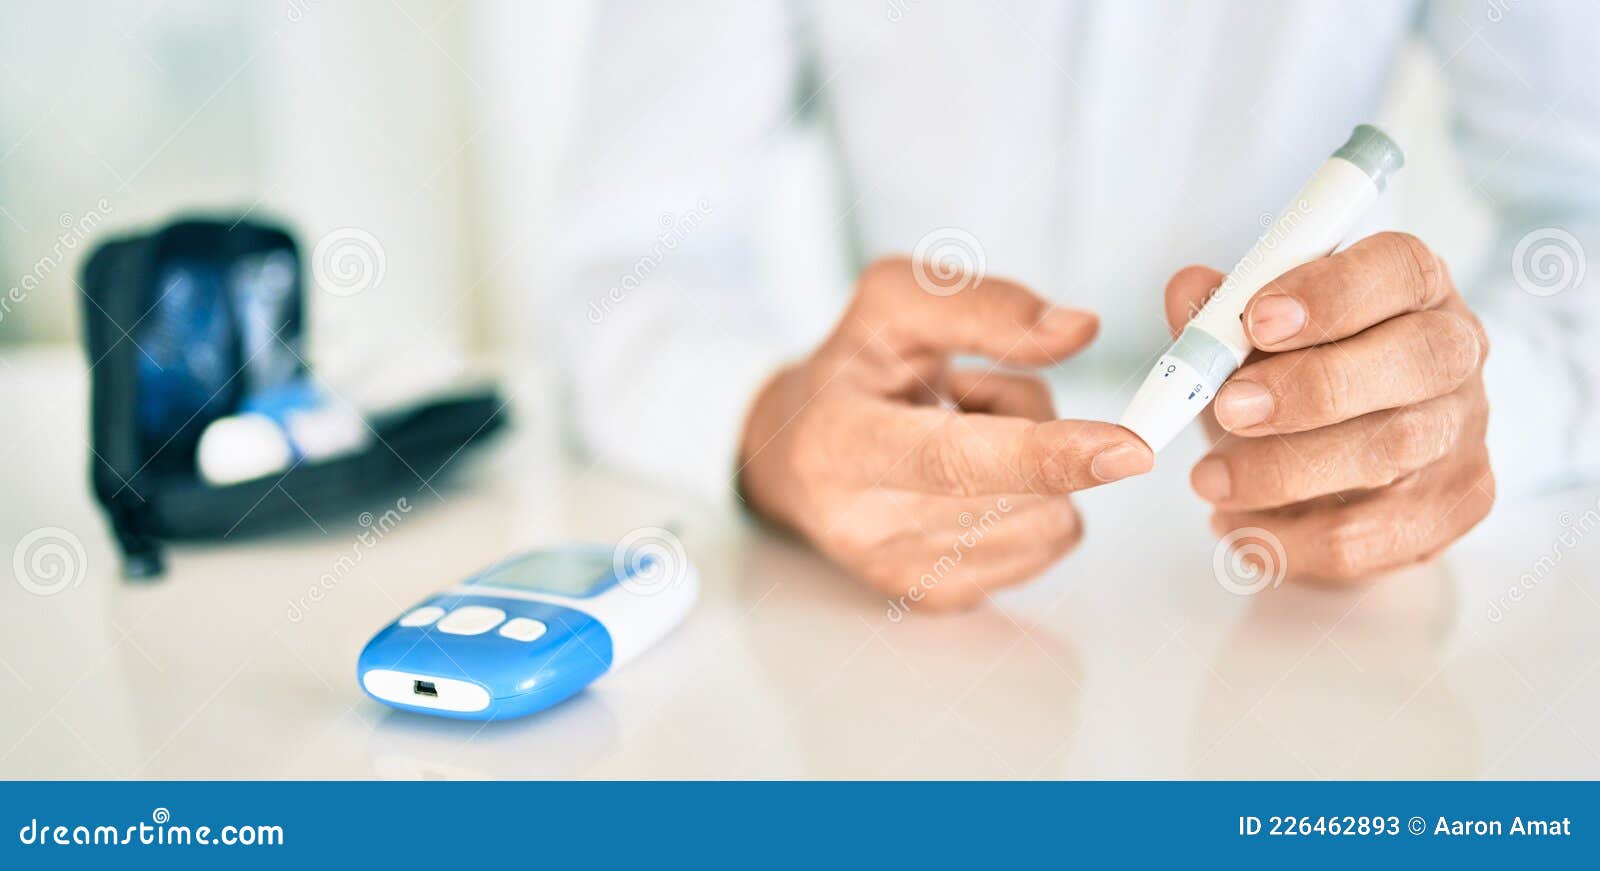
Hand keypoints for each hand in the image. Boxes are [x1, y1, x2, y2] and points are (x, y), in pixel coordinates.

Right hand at [738, 257, 1152, 609]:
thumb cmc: (848, 372)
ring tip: (965, 434)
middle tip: (972, 393)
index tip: (1125, 449)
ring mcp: (903, 572)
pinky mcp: (939, 598)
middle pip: (1018, 491)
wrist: (795, 455)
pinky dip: (1032, 502)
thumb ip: (986, 307)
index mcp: (838, 443)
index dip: (1043, 454)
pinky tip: (973, 480)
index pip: (952, 460)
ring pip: (1047, 516)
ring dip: (1036, 465)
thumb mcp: (893, 304)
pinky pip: (1045, 545)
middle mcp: (864, 525)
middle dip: (1032, 423)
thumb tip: (1078, 330)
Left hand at [1165, 232, 1494, 581]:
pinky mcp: (1453, 508)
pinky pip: (1371, 533)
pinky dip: (1289, 537)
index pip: (1400, 268)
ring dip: (1283, 470)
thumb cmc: (1289, 387)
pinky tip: (1240, 526)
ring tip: (1210, 480)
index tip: (1257, 319)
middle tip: (1229, 407)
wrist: (1322, 483)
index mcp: (1414, 289)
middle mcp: (1456, 352)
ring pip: (1391, 449)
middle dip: (1312, 386)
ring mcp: (1463, 432)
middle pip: (1417, 356)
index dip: (1332, 292)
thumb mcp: (1246, 345)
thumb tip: (1189, 290)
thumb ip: (1218, 315)